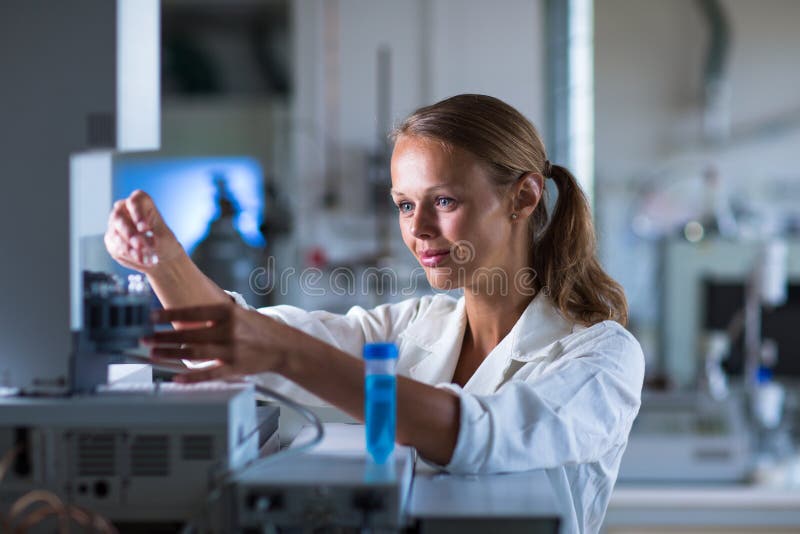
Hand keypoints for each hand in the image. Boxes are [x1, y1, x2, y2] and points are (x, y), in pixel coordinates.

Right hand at [104, 190, 183, 272]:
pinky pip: (115, 247)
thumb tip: (140, 228)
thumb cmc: (165, 242)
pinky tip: (140, 260)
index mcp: (141, 203)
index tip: (144, 228)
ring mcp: (116, 225)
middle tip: (141, 246)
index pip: (135, 201)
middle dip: (129, 234)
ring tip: (144, 258)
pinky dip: (128, 255)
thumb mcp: (164, 235)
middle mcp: (125, 210)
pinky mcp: (112, 240)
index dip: (137, 213)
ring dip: (129, 248)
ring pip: (115, 234)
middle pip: (119, 217)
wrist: (161, 259)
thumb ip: (153, 230)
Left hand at [143, 304, 301, 382]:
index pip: (193, 312)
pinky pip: (210, 374)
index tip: (151, 316)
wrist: (284, 346)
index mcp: (228, 313)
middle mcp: (229, 331)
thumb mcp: (239, 313)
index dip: (169, 314)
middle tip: (145, 338)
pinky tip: (176, 378)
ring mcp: (232, 351)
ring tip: (154, 353)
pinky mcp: (235, 368)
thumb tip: (184, 317)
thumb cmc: (259, 329)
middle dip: (164, 337)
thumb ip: (214, 316)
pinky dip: (192, 377)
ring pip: (195, 353)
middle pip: (189, 334)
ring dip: (172, 354)